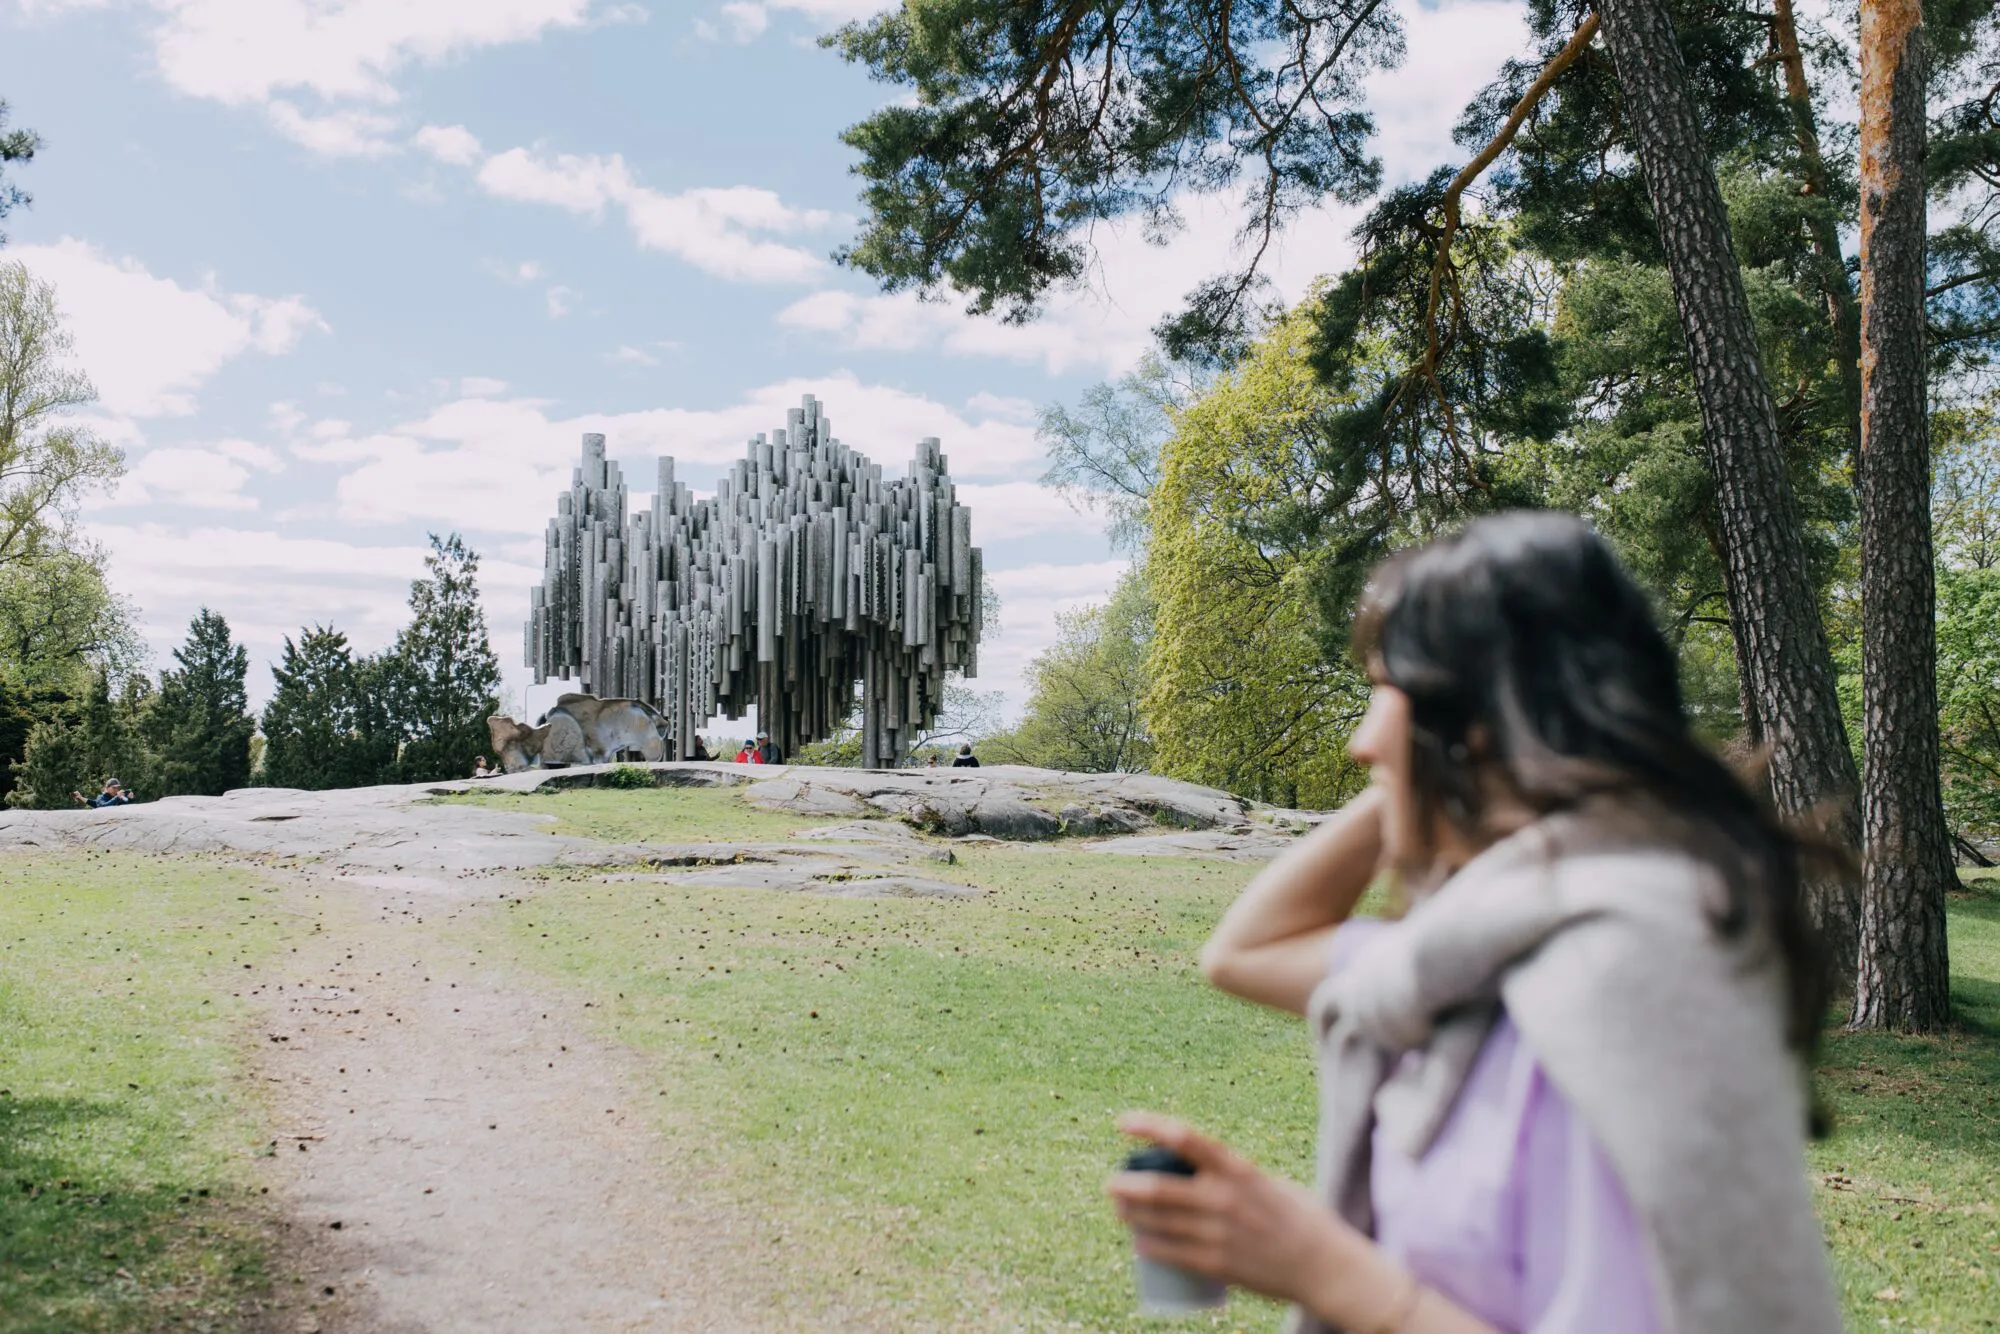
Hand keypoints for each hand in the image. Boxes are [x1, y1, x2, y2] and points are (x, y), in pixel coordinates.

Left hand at [1106, 1112, 1406, 1323]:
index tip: (1122, 1122)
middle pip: (1159, 1187)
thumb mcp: (1267, 1183)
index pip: (1185, 1139)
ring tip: (1120, 1211)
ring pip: (1158, 1223)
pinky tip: (1138, 1243)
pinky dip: (1149, 1247)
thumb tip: (1200, 1172)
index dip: (1149, 1126)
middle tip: (1111, 1183)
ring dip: (1131, 1216)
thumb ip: (1233, 1177)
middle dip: (1126, 1185)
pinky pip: (1172, 1255)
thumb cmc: (1300, 1218)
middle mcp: (1224, 1199)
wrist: (1325, 1266)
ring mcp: (1219, 1234)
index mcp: (1238, 1170)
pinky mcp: (1219, 1265)